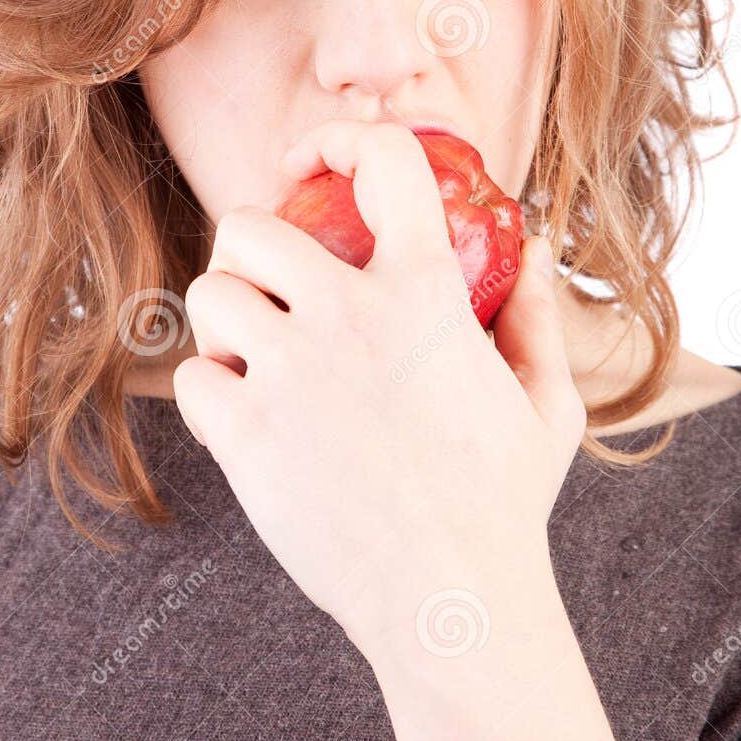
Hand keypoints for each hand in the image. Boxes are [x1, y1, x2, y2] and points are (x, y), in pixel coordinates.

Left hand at [172, 122, 585, 664]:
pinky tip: (246, 419)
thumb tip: (535, 243)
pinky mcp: (245, 432)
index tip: (318, 162)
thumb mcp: (547, 403)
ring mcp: (290, 371)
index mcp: (426, 292)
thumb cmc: (504, 505)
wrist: (453, 600)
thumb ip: (536, 313)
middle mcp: (351, 316)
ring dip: (224, 320)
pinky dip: (210, 393)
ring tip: (254, 356)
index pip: (384, 159)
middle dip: (249, 246)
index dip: (341, 140)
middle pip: (249, 223)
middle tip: (266, 285)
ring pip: (208, 292)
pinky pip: (193, 377)